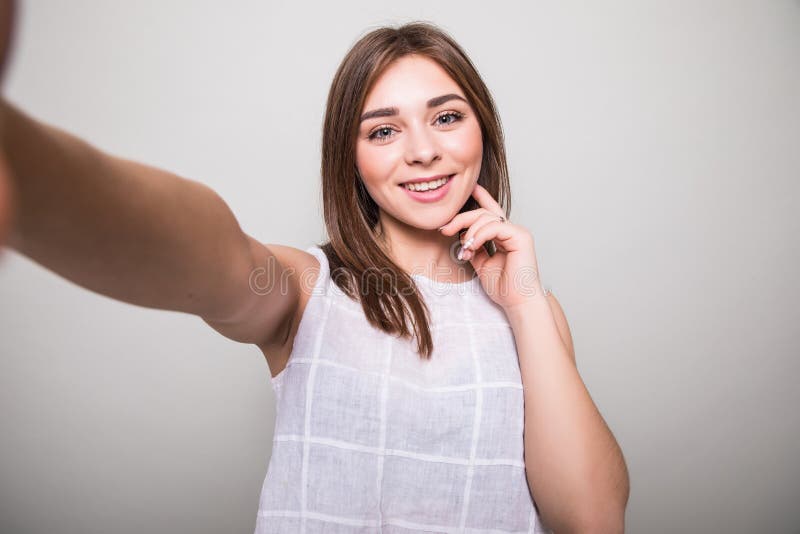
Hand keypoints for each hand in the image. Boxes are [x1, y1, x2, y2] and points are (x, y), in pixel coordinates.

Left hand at [438, 183, 544, 309]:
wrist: (516, 302)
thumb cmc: (504, 288)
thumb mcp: (481, 264)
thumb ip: (474, 248)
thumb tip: (461, 237)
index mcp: (503, 236)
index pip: (491, 212)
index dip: (481, 197)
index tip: (470, 188)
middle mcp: (511, 231)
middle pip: (483, 213)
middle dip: (462, 218)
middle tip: (444, 229)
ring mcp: (517, 232)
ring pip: (487, 217)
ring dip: (469, 231)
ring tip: (464, 248)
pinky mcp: (521, 237)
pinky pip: (494, 227)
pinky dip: (479, 235)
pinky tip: (471, 246)